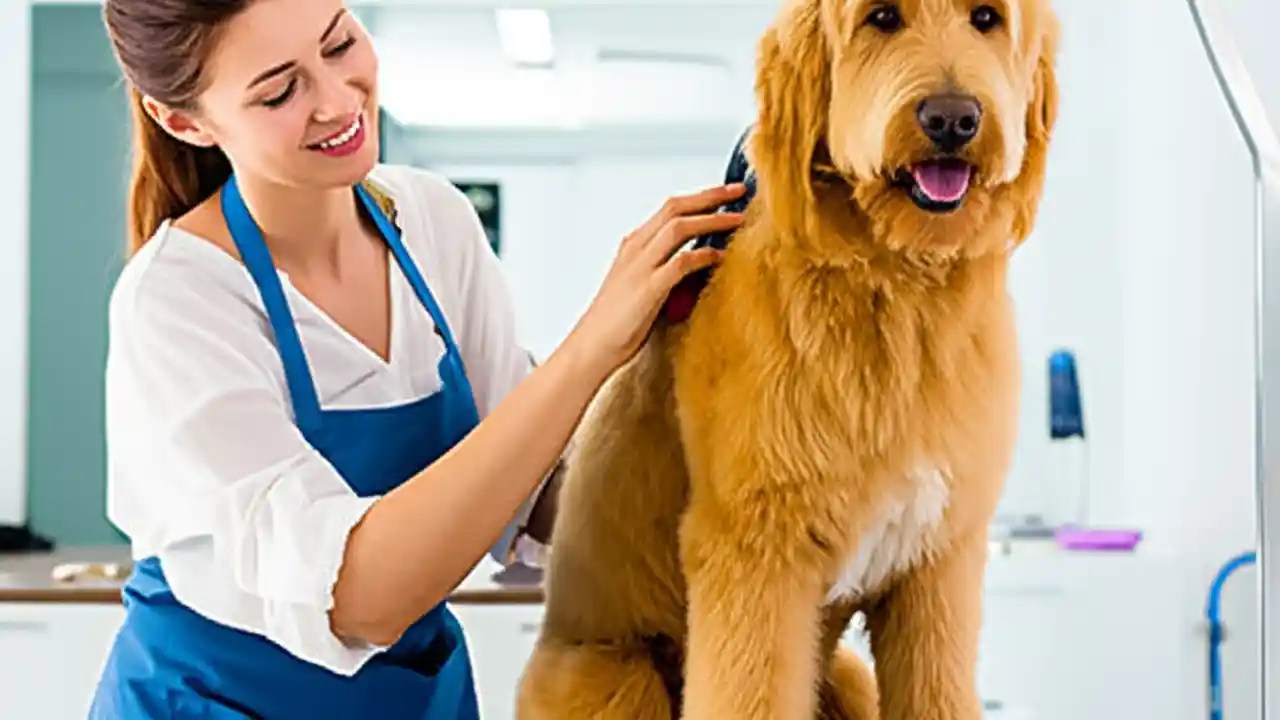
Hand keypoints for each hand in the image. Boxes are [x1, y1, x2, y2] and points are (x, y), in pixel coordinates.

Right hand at [568, 183, 746, 378]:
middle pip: (675, 208)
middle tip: (740, 190)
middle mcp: (636, 249)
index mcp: (634, 245)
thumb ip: (664, 268)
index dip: (701, 197)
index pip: (670, 208)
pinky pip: (680, 263)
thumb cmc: (618, 322)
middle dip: (710, 196)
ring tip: (739, 219)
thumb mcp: (640, 284)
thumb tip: (702, 262)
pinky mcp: (648, 290)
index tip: (728, 192)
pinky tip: (721, 256)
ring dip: (712, 220)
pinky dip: (703, 255)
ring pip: (679, 228)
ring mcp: (640, 268)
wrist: (591, 348)